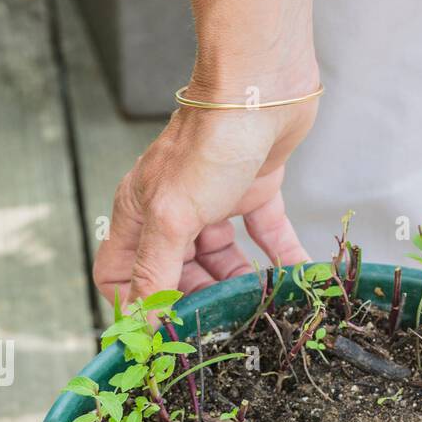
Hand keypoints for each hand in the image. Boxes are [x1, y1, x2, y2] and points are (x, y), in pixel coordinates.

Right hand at [93, 73, 318, 303]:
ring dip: (242, 284)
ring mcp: (214, 201)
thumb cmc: (210, 142)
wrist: (263, 87)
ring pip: (223, 261)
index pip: (120, 275)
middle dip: (200, 300)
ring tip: (262, 306)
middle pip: (178, 274)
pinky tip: (300, 279)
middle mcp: (173, 210)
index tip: (164, 334)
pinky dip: (283, 259)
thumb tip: (144, 324)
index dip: (137, 306)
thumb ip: (157, 272)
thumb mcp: (174, 217)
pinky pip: (267, 237)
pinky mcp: (255, 191)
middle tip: (224, 325)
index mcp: (139, 214)